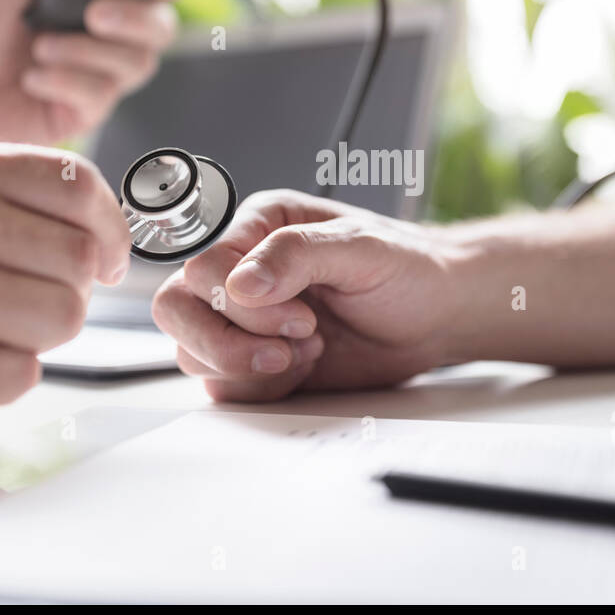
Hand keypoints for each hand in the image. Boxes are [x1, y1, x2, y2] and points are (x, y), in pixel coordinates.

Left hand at [0, 0, 183, 143]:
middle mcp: (103, 40)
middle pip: (160, 31)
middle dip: (135, 19)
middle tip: (93, 13)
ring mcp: (96, 79)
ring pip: (135, 65)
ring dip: (86, 53)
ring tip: (38, 48)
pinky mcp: (80, 115)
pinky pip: (100, 97)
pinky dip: (66, 81)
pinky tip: (32, 79)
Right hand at [152, 190, 463, 401]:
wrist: (437, 315)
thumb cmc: (408, 268)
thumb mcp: (361, 247)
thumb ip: (298, 256)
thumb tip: (242, 284)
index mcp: (259, 227)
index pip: (203, 267)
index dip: (243, 303)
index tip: (303, 318)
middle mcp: (242, 271)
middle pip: (177, 309)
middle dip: (226, 342)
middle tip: (289, 350)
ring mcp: (244, 320)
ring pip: (192, 352)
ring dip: (249, 365)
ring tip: (309, 352)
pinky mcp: (257, 361)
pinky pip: (223, 385)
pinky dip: (260, 388)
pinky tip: (305, 368)